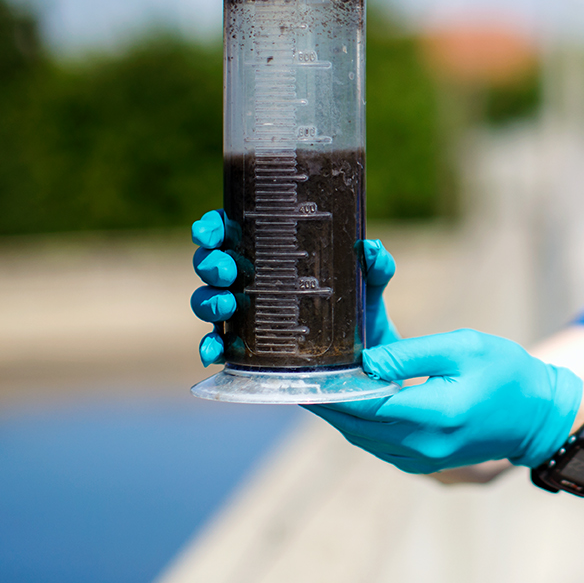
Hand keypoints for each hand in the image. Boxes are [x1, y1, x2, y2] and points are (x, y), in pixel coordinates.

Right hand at [188, 209, 399, 364]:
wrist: (370, 354)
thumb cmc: (361, 304)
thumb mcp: (370, 282)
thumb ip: (376, 265)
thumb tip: (371, 248)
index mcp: (273, 254)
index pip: (233, 231)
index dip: (214, 227)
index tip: (212, 231)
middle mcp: (253, 280)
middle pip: (212, 264)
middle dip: (209, 264)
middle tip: (225, 270)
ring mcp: (248, 315)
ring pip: (208, 302)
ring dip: (207, 302)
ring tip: (227, 305)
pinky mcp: (249, 349)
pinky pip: (220, 346)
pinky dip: (211, 347)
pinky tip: (214, 351)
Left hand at [305, 330, 583, 473]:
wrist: (538, 416)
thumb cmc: (507, 372)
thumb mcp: (464, 347)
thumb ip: (411, 353)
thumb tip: (365, 362)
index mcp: (437, 413)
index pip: (366, 403)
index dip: (331, 389)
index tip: (303, 371)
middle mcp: (424, 445)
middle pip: (356, 425)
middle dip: (326, 402)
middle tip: (297, 377)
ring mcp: (423, 459)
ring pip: (362, 438)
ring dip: (339, 415)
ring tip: (316, 386)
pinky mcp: (423, 462)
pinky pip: (377, 444)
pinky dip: (358, 425)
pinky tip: (347, 403)